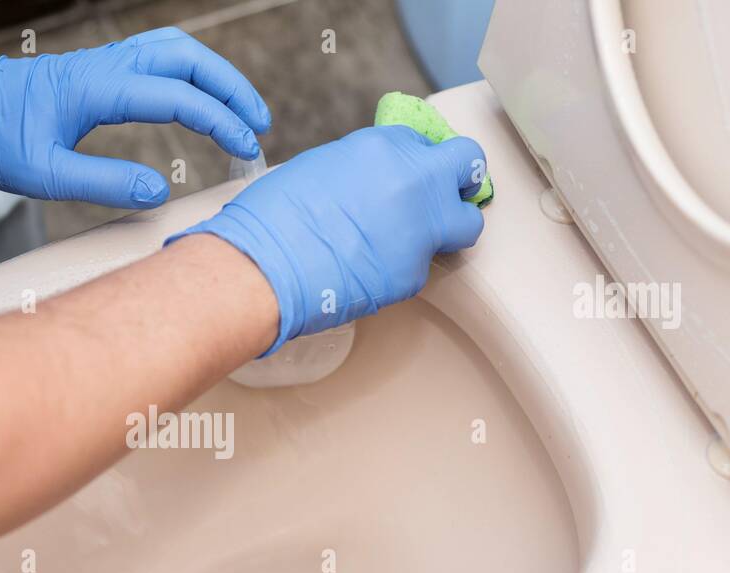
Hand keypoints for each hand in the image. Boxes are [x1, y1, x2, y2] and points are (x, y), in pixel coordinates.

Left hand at [0, 27, 270, 208]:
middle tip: (260, 125)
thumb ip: (103, 183)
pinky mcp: (97, 69)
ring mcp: (103, 62)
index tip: (247, 148)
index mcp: (98, 88)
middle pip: (188, 59)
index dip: (220, 122)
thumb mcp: (43, 175)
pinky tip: (196, 97)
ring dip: (214, 75)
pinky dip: (189, 73)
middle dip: (231, 89)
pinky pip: (156, 56)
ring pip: (175, 50)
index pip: (177, 97)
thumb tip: (158, 192)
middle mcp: (106, 66)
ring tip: (240, 110)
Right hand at [169, 125, 486, 353]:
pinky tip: (374, 270)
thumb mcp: (320, 168)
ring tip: (415, 240)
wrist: (262, 268)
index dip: (419, 161)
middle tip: (444, 197)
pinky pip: (424, 265)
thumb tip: (375, 181)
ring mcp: (419, 229)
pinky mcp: (413, 273)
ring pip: (465, 224)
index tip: (414, 174)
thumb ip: (362, 168)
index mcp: (383, 147)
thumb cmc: (272, 220)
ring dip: (448, 228)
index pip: (426, 143)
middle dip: (458, 181)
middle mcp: (411, 181)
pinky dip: (405, 267)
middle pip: (467, 167)